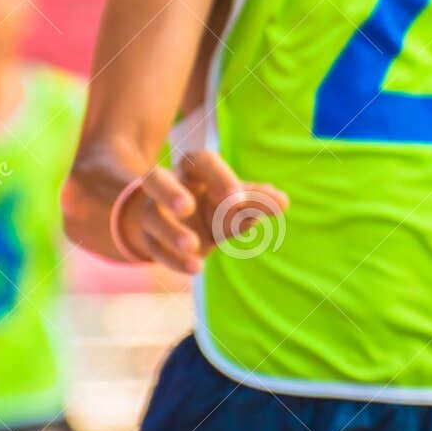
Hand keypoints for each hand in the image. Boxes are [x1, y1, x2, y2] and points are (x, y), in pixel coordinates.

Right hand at [115, 150, 287, 273]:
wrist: (183, 229)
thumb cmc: (215, 206)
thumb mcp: (235, 204)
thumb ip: (256, 201)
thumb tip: (282, 202)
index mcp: (194, 169)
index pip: (202, 162)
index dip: (219, 177)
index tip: (237, 200)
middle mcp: (167, 185)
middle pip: (156, 179)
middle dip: (170, 193)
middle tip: (187, 207)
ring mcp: (153, 211)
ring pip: (153, 217)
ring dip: (171, 232)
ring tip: (194, 247)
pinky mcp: (149, 238)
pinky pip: (155, 248)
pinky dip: (174, 260)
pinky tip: (196, 268)